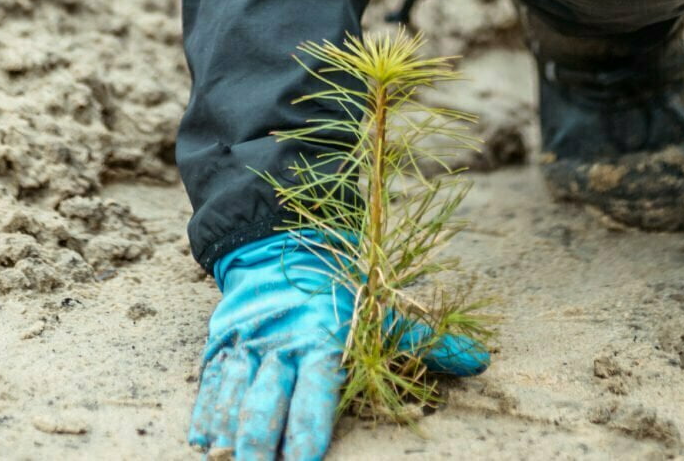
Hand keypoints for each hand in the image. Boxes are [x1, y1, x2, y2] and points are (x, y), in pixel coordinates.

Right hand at [190, 233, 488, 458]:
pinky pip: (211, 380)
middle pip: (267, 401)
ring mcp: (249, 343)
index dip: (308, 427)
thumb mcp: (385, 313)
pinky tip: (203, 439)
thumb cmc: (342, 293)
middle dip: (261, 443)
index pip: (315, 391)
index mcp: (323, 339)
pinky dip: (206, 410)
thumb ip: (428, 344)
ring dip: (231, 432)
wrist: (284, 244)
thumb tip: (480, 362)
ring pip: (236, 393)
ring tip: (226, 458)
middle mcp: (283, 344)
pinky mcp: (223, 342)